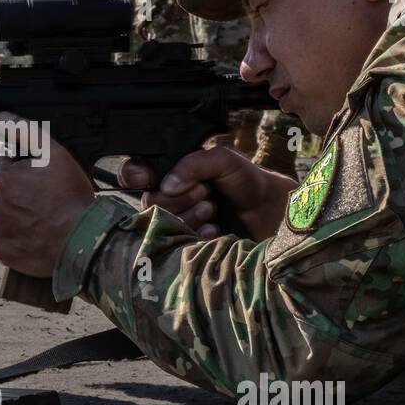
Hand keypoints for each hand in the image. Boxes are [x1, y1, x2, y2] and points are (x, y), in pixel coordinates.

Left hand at [0, 112, 95, 276]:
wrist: (82, 240)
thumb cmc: (70, 198)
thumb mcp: (54, 153)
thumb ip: (25, 131)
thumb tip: (2, 117)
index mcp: (2, 177)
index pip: (0, 164)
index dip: (20, 168)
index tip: (38, 178)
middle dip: (16, 192)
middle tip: (43, 199)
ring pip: (1, 215)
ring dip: (15, 214)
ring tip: (41, 217)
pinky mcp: (1, 250)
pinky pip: (2, 239)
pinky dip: (14, 237)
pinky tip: (34, 234)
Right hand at [118, 145, 296, 241]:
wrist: (270, 213)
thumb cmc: (247, 181)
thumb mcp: (222, 160)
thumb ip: (193, 164)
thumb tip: (166, 184)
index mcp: (172, 173)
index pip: (135, 173)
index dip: (134, 175)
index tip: (145, 177)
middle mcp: (169, 197)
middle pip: (149, 201)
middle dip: (179, 197)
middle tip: (206, 193)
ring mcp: (176, 222)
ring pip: (163, 222)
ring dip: (190, 215)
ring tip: (213, 209)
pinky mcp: (186, 244)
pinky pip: (177, 242)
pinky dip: (197, 234)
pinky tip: (215, 229)